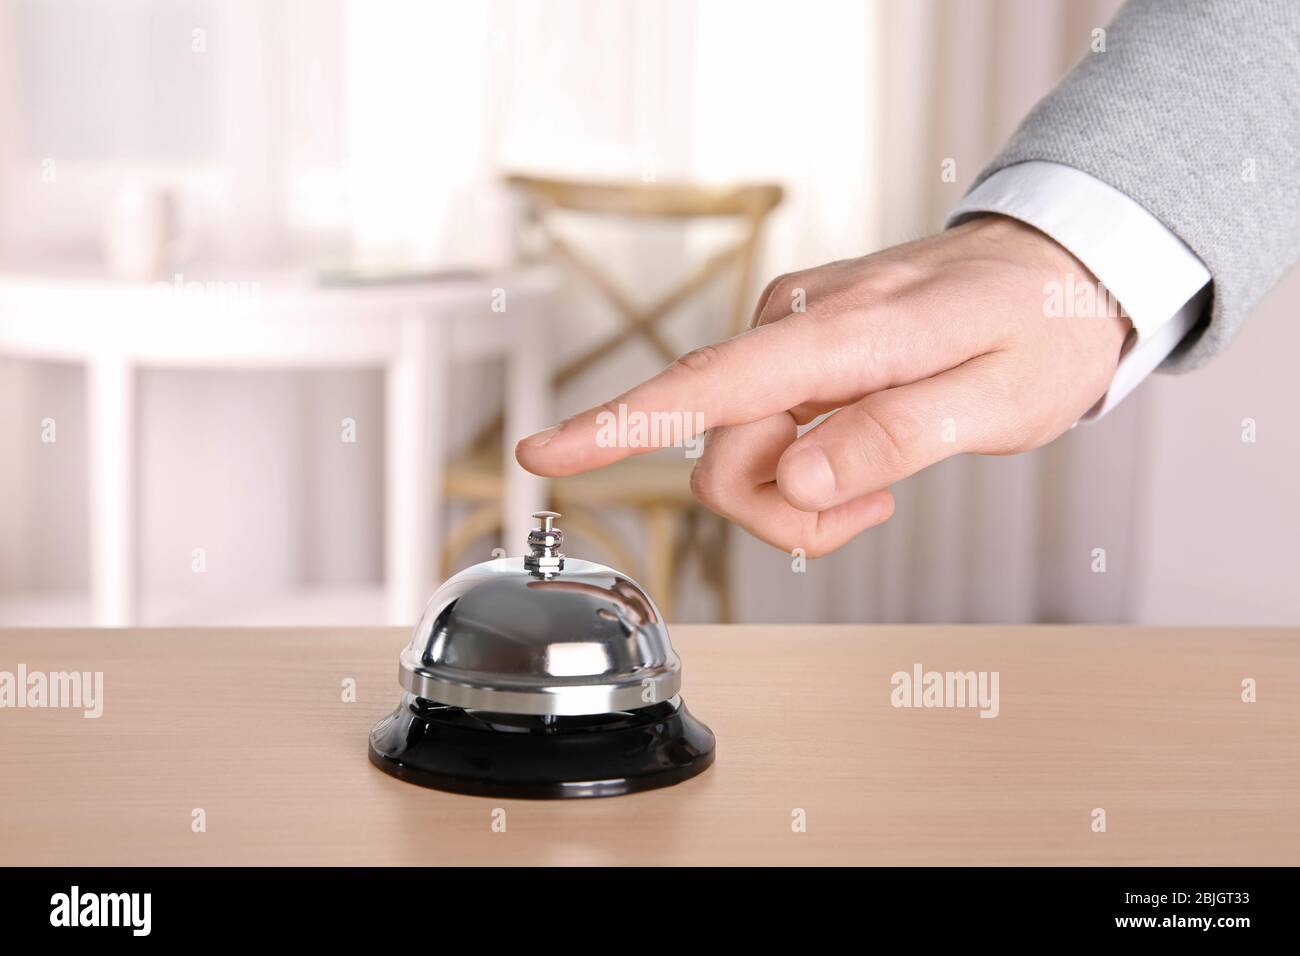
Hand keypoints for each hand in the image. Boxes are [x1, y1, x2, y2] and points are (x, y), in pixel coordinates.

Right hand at [516, 215, 1131, 556]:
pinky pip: (762, 431)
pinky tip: (859, 459)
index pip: (708, 386)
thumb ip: (893, 436)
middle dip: (781, 512)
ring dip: (795, 496)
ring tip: (876, 487)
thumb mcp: (997, 399)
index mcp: (841, 332)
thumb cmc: (1039, 327)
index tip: (541, 455)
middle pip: (722, 452)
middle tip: (868, 515)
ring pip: (738, 451)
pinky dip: (802, 469)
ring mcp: (790, 335)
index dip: (617, 427)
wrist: (1055, 267)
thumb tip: (796, 478)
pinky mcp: (795, 349)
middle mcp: (795, 324)